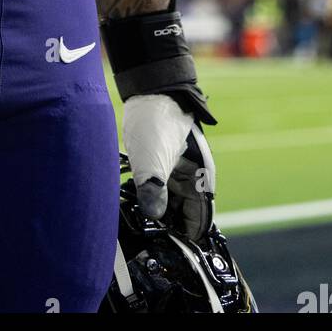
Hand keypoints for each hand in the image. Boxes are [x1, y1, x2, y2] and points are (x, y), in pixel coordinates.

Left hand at [122, 92, 215, 240]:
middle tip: (143, 229)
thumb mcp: (151, 159)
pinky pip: (157, 188)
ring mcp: (177, 170)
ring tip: (134, 213)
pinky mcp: (162, 162)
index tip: (164, 243)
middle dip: (166, 224)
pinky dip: (147, 195)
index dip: (185, 236)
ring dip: (154, 209)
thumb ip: (153, 191)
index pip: (200, 221)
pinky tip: (130, 196)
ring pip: (168, 202)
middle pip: (182, 214)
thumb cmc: (156, 121)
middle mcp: (192, 177)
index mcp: (201, 179)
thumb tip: (154, 217)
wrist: (147, 88)